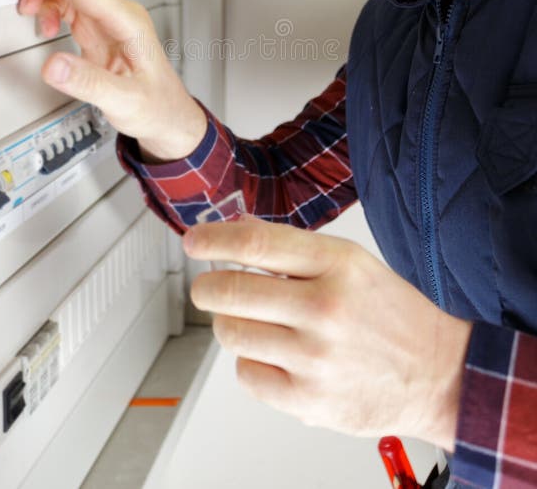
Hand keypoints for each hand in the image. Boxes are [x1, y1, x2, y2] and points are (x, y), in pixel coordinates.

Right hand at [1, 0, 206, 159]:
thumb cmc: (156, 106)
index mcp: (129, 22)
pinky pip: (68, 2)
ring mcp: (108, 18)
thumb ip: (88, 84)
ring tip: (27, 8)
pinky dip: (49, 6)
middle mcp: (119, 13)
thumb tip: (53, 66)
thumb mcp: (125, 101)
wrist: (167, 116)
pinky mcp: (97, 28)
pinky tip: (45, 24)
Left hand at [184, 216, 471, 448]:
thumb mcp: (352, 262)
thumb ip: (293, 249)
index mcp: (337, 264)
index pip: (256, 244)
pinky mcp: (309, 401)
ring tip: (252, 323)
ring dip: (230, 325)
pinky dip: (251, 363)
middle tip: (207, 288)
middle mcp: (325, 308)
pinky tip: (273, 355)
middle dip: (207, 287)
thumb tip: (239, 231)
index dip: (214, 240)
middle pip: (232, 291)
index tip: (194, 241)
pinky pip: (247, 375)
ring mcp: (316, 358)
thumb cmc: (392, 315)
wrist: (438, 374)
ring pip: (232, 333)